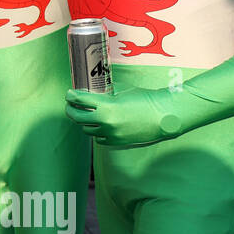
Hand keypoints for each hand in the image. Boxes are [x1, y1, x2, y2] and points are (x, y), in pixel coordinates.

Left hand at [64, 87, 183, 146]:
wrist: (163, 116)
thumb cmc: (146, 99)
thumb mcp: (123, 91)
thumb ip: (107, 93)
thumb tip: (95, 92)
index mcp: (106, 106)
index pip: (81, 100)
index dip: (72, 96)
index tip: (69, 94)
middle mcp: (106, 121)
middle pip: (77, 117)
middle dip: (71, 110)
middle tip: (70, 105)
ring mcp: (111, 133)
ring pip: (87, 129)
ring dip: (84, 121)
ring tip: (85, 115)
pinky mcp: (117, 141)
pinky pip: (99, 138)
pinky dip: (97, 131)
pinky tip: (99, 125)